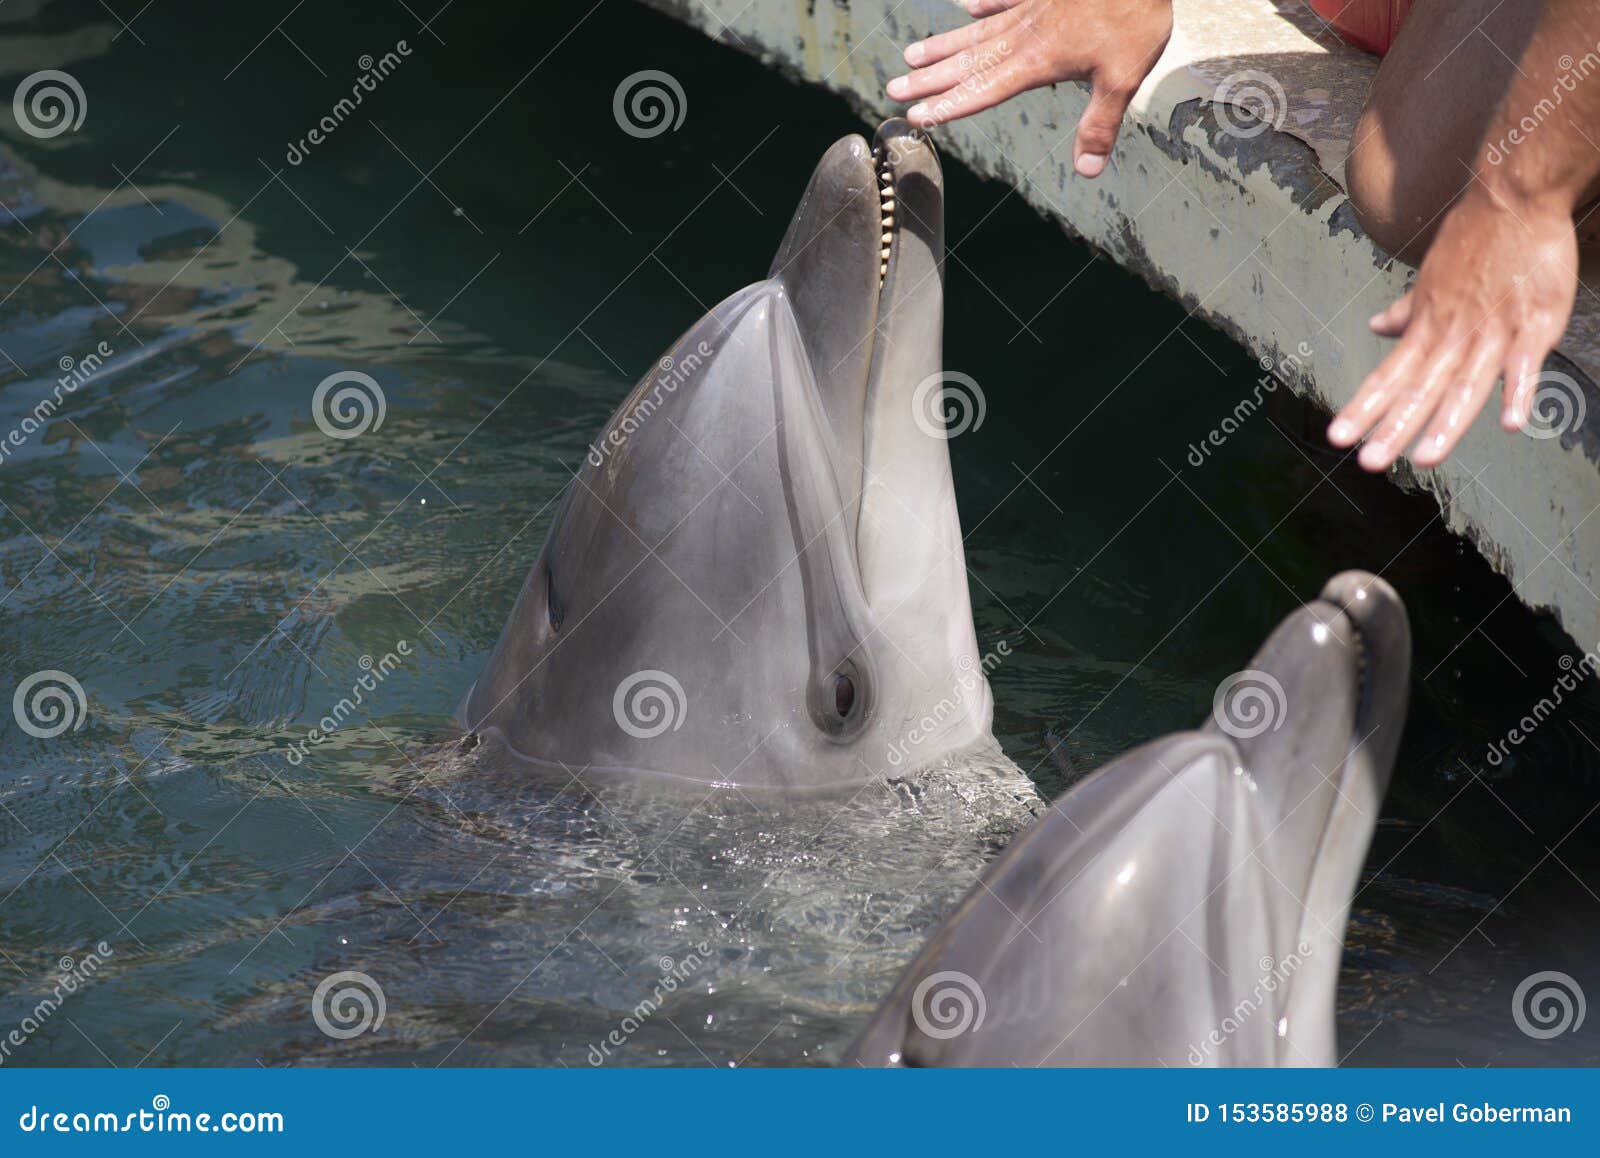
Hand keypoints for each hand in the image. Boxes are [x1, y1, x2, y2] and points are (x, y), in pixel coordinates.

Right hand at [886, 0, 1172, 177]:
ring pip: (978, 31)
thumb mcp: (1123, 77)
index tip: (919, 116)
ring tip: (912, 55)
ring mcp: (1032, 7)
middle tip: (894, 90)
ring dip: (944, 45)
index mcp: (1038, 61)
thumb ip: (1100, 124)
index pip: (984, 90)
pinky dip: (987, 4)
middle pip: (968, 62)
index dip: (950, 105)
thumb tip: (1087, 170)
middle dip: (930, 79)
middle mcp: (1025, 35)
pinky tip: (970, 8)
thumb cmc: (1133, 17)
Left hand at [1328, 183, 1578, 470]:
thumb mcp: (1431, 278)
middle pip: (1420, 390)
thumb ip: (1408, 311)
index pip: (1388, 375)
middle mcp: (1453, 334)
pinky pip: (1524, 362)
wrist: (1514, 195)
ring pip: (1465, 384)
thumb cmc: (1475, 239)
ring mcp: (1493, 330)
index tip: (1338, 437)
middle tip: (1370, 463)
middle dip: (1394, 428)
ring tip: (1425, 459)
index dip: (1364, 407)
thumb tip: (1376, 327)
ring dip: (1446, 424)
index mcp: (1428, 326)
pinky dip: (1516, 390)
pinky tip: (1508, 422)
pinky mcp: (1534, 322)